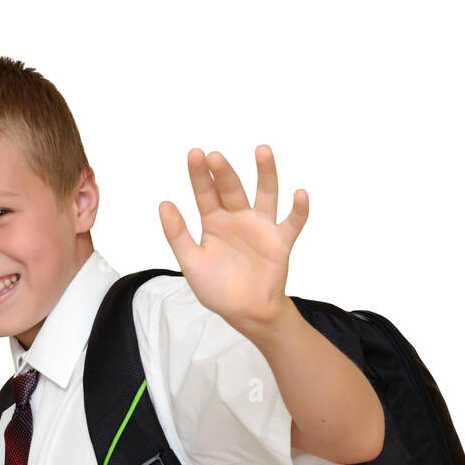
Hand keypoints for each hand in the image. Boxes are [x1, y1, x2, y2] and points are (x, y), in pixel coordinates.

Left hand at [158, 146, 307, 332]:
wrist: (244, 313)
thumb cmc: (217, 288)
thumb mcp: (191, 262)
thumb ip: (177, 234)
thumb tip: (164, 203)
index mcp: (214, 221)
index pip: (205, 193)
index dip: (199, 175)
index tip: (194, 154)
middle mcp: (238, 218)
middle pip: (231, 189)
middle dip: (223, 172)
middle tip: (213, 156)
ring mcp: (260, 227)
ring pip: (265, 194)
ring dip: (265, 173)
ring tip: (262, 151)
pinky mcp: (280, 242)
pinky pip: (292, 223)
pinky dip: (299, 210)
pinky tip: (300, 194)